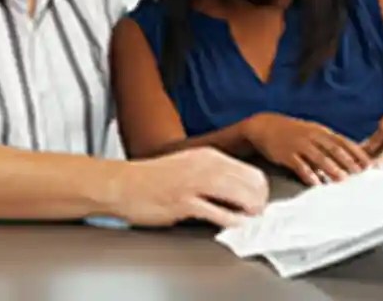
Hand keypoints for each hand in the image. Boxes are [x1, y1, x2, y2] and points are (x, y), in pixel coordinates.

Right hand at [115, 147, 268, 227]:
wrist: (121, 184)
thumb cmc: (151, 178)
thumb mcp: (187, 166)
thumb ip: (211, 174)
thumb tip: (234, 188)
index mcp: (207, 156)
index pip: (248, 170)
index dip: (260, 188)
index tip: (261, 200)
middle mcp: (203, 166)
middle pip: (247, 181)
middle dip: (259, 199)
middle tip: (260, 212)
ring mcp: (193, 183)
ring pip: (235, 193)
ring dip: (248, 208)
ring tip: (251, 218)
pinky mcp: (182, 202)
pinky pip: (215, 211)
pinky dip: (229, 220)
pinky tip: (234, 225)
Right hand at [243, 112, 372, 185]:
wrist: (265, 126)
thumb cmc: (293, 132)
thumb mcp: (312, 132)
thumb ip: (329, 143)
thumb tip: (349, 157)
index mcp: (321, 131)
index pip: (343, 141)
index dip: (357, 152)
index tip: (368, 163)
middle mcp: (312, 136)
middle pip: (333, 149)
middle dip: (348, 161)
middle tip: (360, 173)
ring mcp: (299, 144)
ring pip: (318, 157)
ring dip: (331, 168)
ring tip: (341, 179)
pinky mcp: (286, 154)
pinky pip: (299, 165)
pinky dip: (308, 174)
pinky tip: (315, 183)